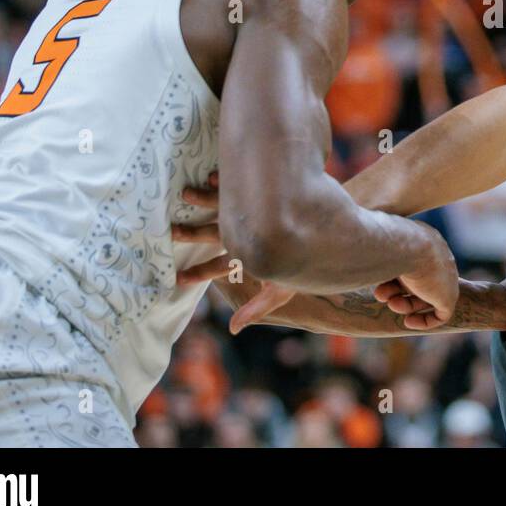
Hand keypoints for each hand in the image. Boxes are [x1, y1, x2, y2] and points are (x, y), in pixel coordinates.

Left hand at [177, 172, 298, 333]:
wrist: (333, 232)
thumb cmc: (308, 262)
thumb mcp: (283, 286)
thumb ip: (259, 306)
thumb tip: (233, 329)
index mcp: (247, 256)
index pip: (218, 267)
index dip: (199, 273)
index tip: (178, 278)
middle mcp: (246, 233)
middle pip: (212, 234)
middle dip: (192, 233)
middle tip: (172, 231)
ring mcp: (252, 211)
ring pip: (221, 207)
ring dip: (203, 200)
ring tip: (186, 194)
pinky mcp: (263, 192)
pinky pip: (240, 185)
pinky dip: (227, 182)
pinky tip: (216, 176)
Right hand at [371, 224, 459, 329]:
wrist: (407, 246)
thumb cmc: (386, 243)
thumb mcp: (377, 245)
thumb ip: (374, 253)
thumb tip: (353, 255)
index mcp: (424, 241)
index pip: (413, 265)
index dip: (394, 278)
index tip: (379, 284)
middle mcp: (438, 257)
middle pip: (419, 281)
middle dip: (397, 292)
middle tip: (380, 295)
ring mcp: (446, 277)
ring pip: (427, 297)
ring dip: (405, 305)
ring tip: (392, 304)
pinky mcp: (450, 296)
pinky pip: (441, 314)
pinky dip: (424, 321)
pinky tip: (407, 322)